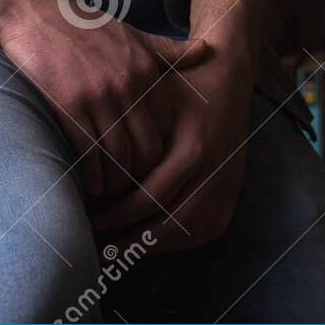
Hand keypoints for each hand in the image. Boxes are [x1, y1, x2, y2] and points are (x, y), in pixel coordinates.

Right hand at [0, 0, 210, 207]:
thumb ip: (168, 49)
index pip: (164, 129)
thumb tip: (208, 50)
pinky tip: (90, 186)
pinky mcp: (68, 104)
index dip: (158, 158)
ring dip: (116, 185)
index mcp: (144, 69)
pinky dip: (92, 178)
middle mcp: (126, 84)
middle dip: (140, 179)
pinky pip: (88, 155)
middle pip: (146, 150)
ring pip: (118, 158)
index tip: (147, 171)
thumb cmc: (80, 22)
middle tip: (131, 193)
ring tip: (111, 197)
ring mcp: (98, 96)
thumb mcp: (131, 32)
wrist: (31, 9)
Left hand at [90, 41, 254, 250]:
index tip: (94, 220)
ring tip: (122, 248)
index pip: (152, 197)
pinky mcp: (233, 192)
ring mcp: (227, 185)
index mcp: (192, 149)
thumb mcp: (152, 97)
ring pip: (190, 233)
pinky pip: (207, 230)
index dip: (121, 215)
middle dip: (133, 240)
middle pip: (171, 223)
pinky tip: (153, 242)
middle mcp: (214, 172)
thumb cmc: (180, 83)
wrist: (228, 76)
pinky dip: (180, 242)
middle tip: (102, 247)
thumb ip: (128, 131)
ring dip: (155, 247)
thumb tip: (91, 165)